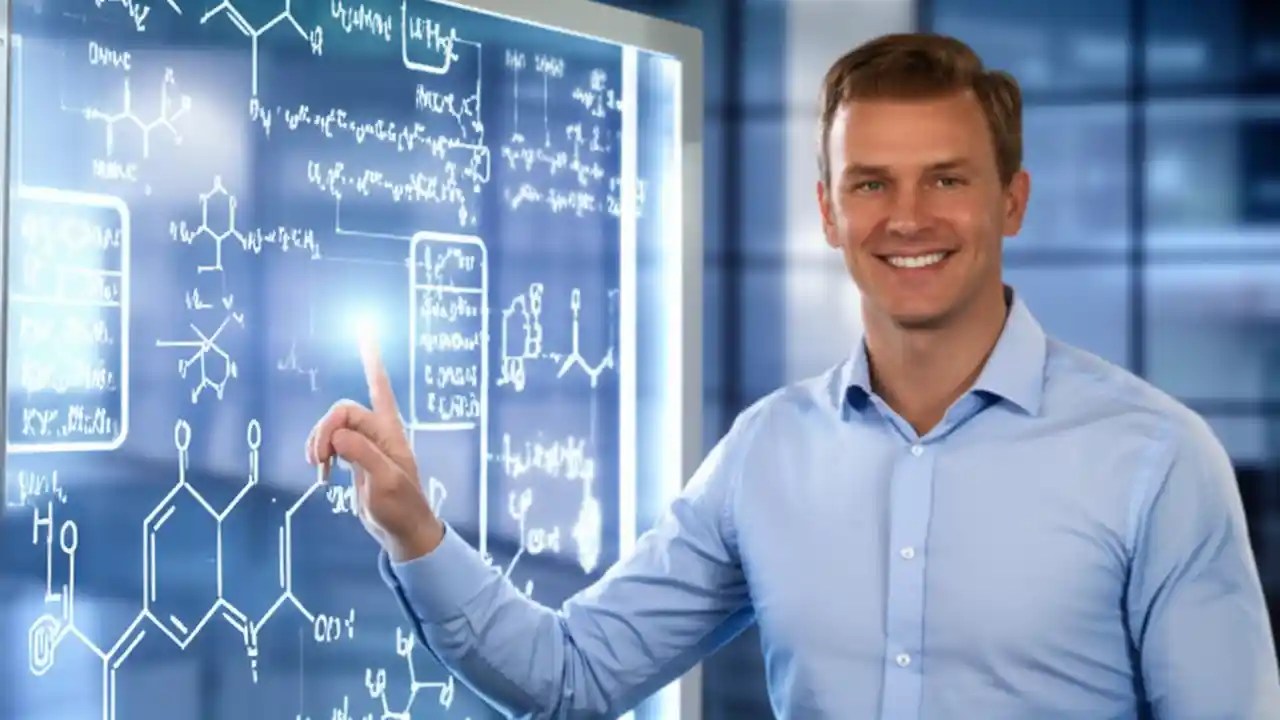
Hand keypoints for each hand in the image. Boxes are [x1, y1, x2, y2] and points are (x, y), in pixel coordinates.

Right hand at [305, 328, 442, 561]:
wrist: (403, 532)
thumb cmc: (402, 507)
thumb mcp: (385, 481)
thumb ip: (363, 455)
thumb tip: (338, 435)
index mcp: (390, 431)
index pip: (380, 387)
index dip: (371, 358)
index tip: (364, 327)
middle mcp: (377, 432)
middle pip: (341, 412)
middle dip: (323, 431)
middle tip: (317, 461)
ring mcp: (365, 445)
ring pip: (331, 428)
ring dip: (318, 445)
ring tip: (319, 471)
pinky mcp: (355, 460)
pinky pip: (329, 446)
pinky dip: (320, 457)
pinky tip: (321, 477)